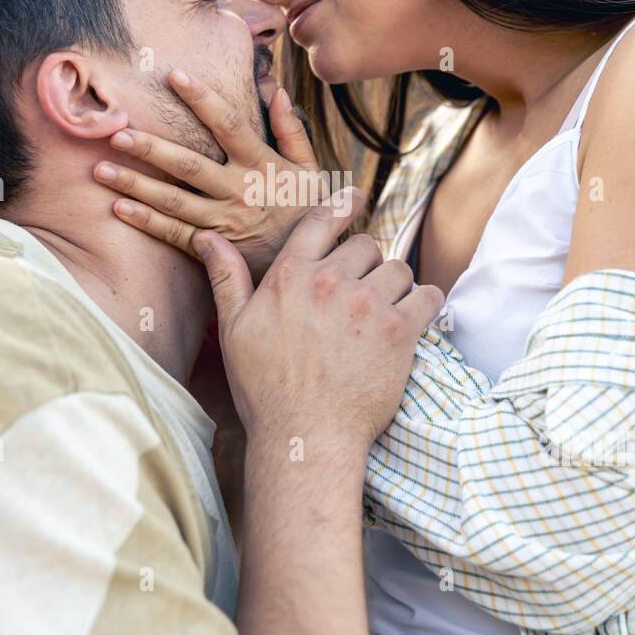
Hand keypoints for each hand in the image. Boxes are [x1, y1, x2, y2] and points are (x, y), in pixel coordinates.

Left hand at [94, 70, 324, 280]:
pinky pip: (175, 234)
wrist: (312, 263)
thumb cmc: (309, 210)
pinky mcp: (214, 247)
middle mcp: (239, 190)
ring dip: (136, 185)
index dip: (203, 99)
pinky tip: (120, 208)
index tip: (175, 75)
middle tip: (117, 133)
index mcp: (262, 164)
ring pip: (174, 201)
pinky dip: (146, 222)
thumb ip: (291, 131)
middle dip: (151, 148)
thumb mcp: (310, 169)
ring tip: (100, 170)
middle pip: (189, 165)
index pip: (230, 124)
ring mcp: (224, 221)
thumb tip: (274, 90)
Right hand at [192, 189, 444, 455]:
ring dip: (394, 286)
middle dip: (366, 264)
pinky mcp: (400, 332)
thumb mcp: (234, 330)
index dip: (342, 205)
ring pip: (398, 270)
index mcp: (290, 276)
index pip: (321, 221)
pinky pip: (428, 297)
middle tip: (360, 294)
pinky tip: (416, 317)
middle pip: (366, 246)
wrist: (305, 437)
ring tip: (382, 313)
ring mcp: (368, 305)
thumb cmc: (264, 389)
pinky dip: (426, 304)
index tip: (354, 198)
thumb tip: (206, 237)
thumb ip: (227, 277)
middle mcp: (330, 282)